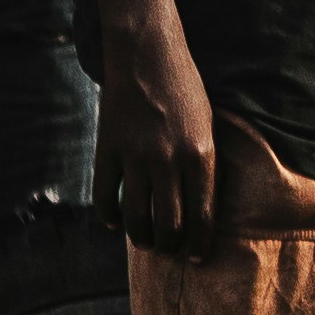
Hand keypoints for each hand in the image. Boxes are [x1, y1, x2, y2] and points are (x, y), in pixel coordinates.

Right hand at [93, 18, 218, 255]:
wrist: (146, 56)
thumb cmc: (186, 91)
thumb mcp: (210, 127)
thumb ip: (207, 167)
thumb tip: (205, 210)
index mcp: (201, 155)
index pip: (202, 217)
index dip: (200, 244)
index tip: (197, 258)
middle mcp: (169, 161)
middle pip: (170, 226)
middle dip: (170, 247)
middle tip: (169, 252)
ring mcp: (135, 156)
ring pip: (136, 217)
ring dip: (141, 238)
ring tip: (145, 241)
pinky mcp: (107, 149)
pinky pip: (105, 196)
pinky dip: (108, 216)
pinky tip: (113, 223)